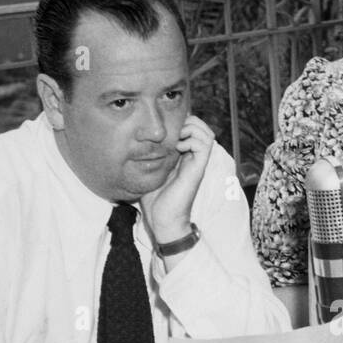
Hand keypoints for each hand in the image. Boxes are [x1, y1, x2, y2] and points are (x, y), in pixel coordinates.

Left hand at [140, 115, 214, 241]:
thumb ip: (149, 158)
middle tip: (173, 131)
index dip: (182, 122)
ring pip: (207, 133)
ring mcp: (197, 163)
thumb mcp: (149, 172)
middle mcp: (193, 158)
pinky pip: (204, 144)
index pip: (192, 129)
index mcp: (183, 157)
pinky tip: (178, 147)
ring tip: (177, 138)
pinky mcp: (198, 169)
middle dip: (189, 122)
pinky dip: (192, 140)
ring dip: (192, 129)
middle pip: (203, 127)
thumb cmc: (155, 200)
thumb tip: (135, 145)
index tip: (166, 128)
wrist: (163, 220)